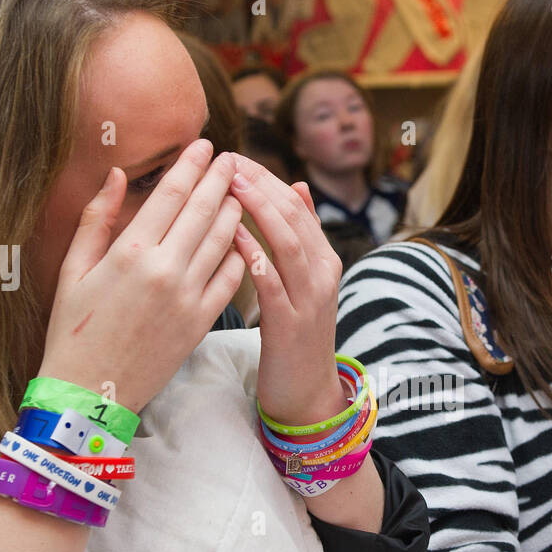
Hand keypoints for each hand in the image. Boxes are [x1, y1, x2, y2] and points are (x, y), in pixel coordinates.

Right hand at [37, 139, 245, 414]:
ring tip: (241, 191)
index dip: (191, 165)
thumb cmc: (73, 329)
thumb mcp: (73, 269)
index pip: (171, 194)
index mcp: (130, 251)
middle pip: (204, 211)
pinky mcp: (201, 321)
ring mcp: (188, 297)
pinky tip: (243, 240)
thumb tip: (119, 175)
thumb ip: (97, 218)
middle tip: (232, 158)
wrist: (90, 393)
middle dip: (221, 179)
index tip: (204, 146)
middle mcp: (164, 269)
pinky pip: (230, 278)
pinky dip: (240, 254)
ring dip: (235, 211)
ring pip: (224, 240)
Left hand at [228, 153, 346, 428]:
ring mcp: (309, 299)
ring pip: (287, 243)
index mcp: (324, 260)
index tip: (233, 158)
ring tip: (229, 186)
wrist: (306, 393)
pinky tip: (232, 236)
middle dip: (260, 185)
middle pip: (293, 216)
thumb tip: (297, 184)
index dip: (266, 178)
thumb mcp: (304, 281)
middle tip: (228, 161)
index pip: (297, 205)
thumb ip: (301, 236)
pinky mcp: (290, 325)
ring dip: (258, 211)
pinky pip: (272, 283)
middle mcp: (322, 274)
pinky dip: (254, 256)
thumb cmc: (295, 335)